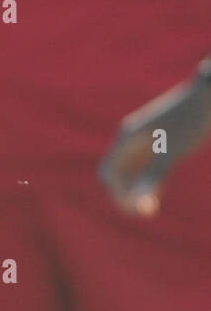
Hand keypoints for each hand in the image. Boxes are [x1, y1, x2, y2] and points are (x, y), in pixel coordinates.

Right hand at [99, 70, 210, 216]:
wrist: (208, 96)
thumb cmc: (190, 122)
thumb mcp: (173, 151)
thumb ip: (154, 176)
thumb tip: (139, 202)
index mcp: (127, 138)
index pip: (109, 173)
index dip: (118, 196)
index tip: (138, 212)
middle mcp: (128, 138)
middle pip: (115, 172)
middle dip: (124, 195)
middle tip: (146, 214)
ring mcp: (140, 138)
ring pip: (128, 169)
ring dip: (134, 189)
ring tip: (152, 206)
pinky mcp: (153, 139)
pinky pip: (140, 163)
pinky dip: (144, 179)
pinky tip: (159, 188)